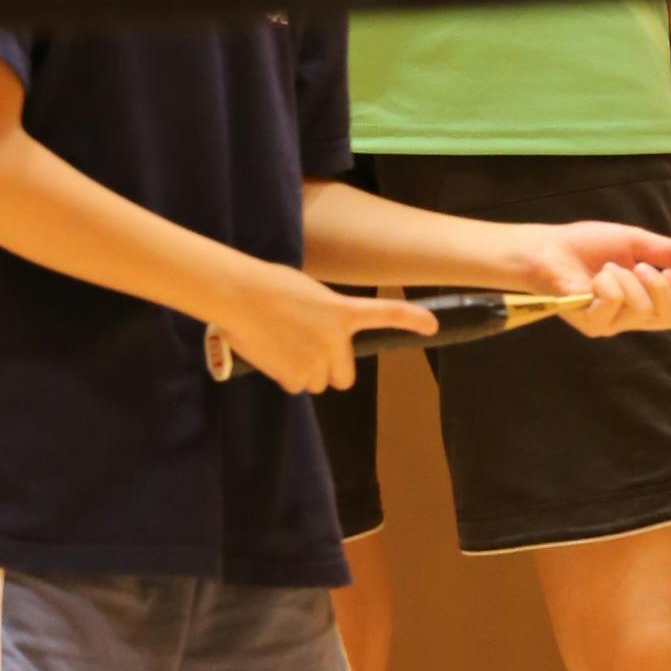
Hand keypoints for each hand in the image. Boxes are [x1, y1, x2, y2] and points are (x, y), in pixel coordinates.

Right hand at [206, 263, 436, 393]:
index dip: (411, 319)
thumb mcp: (309, 295)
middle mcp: (336, 340)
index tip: (432, 325)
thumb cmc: (268, 286)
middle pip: (343, 376)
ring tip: (281, 345)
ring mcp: (316, 360)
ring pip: (316, 383)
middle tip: (304, 350)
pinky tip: (270, 353)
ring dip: (302, 371)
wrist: (239, 294)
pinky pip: (294, 385)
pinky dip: (283, 374)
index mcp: (342, 312)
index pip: (386, 313)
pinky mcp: (294, 374)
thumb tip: (315, 340)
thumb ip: (324, 318)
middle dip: (327, 370)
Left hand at [500, 220, 670, 338]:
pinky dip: (607, 283)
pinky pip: (615, 304)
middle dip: (662, 287)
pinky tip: (593, 278)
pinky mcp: (592, 324)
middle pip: (670, 318)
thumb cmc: (587, 246)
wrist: (548, 248)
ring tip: (607, 268)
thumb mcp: (636, 242)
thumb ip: (669, 252)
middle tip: (641, 267)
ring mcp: (612, 324)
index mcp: (646, 299)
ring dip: (626, 279)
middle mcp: (631, 317)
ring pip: (643, 309)